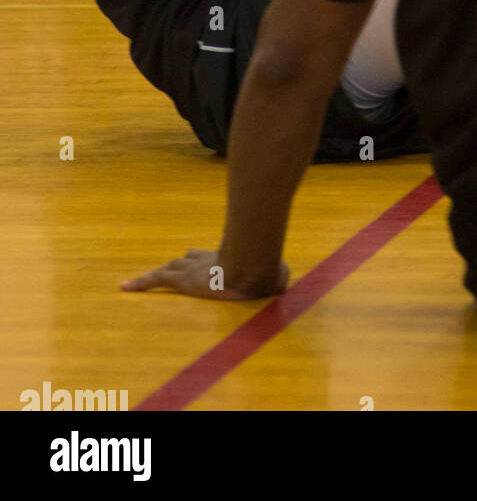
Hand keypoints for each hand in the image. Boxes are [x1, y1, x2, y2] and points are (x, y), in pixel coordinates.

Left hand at [121, 247, 287, 299]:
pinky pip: (156, 279)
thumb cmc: (264, 273)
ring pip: (171, 268)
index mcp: (227, 259)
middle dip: (184, 263)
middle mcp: (207, 260)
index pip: (210, 256)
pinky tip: (125, 287)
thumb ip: (277, 279)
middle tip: (177, 268)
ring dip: (160, 275)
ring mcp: (193, 268)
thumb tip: (283, 283)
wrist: (249, 269)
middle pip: (189, 258)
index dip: (204, 259)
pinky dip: (141, 282)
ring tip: (143, 281)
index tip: (202, 263)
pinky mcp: (182, 280)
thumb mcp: (277, 277)